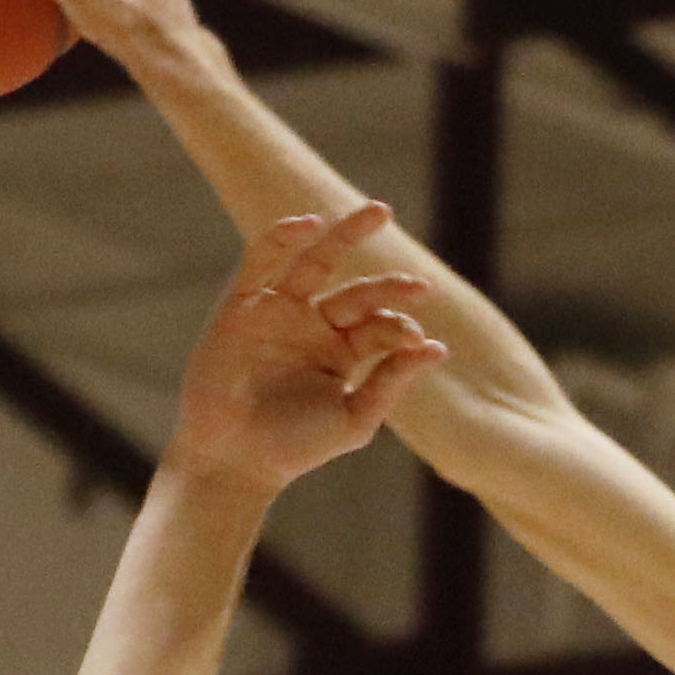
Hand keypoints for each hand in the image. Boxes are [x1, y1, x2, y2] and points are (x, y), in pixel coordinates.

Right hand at [171, 207, 446, 494]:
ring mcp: (278, 313)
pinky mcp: (240, 306)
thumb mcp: (355, 417)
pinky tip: (309, 223)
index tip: (414, 341)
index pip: (380, 325)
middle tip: (422, 283)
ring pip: (314, 263)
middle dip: (388, 283)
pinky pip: (260, 262)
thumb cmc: (295, 447)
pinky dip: (280, 238)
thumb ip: (391, 381)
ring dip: (344, 235)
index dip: (399, 327)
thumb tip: (438, 347)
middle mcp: (313, 326)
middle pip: (357, 291)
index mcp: (342, 352)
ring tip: (379, 213)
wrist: (235, 460)